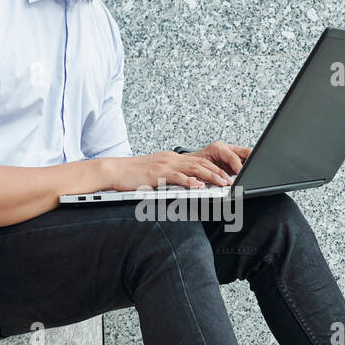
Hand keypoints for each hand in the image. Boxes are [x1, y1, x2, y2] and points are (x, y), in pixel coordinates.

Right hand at [105, 141, 248, 190]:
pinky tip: (198, 186)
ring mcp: (165, 165)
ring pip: (193, 168)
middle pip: (201, 163)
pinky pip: (177, 177)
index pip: (198, 162)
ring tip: (222, 183)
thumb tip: (187, 185)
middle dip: (218, 172)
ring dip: (210, 177)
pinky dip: (189, 181)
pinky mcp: (157, 173)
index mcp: (172, 159)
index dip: (214, 169)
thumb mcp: (156, 174)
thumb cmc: (133, 175)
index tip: (226, 177)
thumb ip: (171, 177)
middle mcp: (171, 159)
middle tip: (230, 181)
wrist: (114, 170)